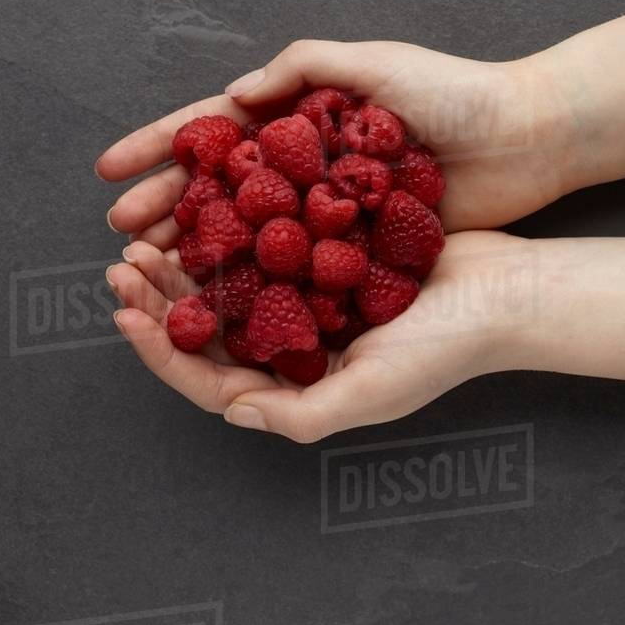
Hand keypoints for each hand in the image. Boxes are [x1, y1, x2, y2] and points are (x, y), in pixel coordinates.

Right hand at [95, 40, 571, 245]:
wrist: (526, 140)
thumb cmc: (454, 94)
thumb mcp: (376, 65)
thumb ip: (305, 70)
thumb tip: (234, 93)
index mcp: (301, 116)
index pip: (213, 131)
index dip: (158, 149)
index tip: (108, 170)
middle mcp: (306, 165)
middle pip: (220, 189)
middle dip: (164, 208)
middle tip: (119, 236)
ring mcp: (330, 209)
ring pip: (250, 234)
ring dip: (200, 251)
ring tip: (155, 271)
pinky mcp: (361, 246)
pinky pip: (298, 266)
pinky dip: (259, 281)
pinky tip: (224, 300)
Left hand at [106, 231, 535, 442]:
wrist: (503, 292)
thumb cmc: (446, 348)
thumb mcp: (374, 392)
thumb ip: (301, 415)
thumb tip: (231, 412)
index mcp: (300, 388)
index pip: (213, 380)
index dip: (163, 353)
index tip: (127, 316)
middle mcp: (297, 350)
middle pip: (209, 331)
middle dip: (160, 303)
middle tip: (122, 266)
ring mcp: (310, 304)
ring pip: (227, 288)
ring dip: (185, 267)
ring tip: (146, 237)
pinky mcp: (326, 262)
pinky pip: (264, 249)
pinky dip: (230, 233)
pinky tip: (204, 209)